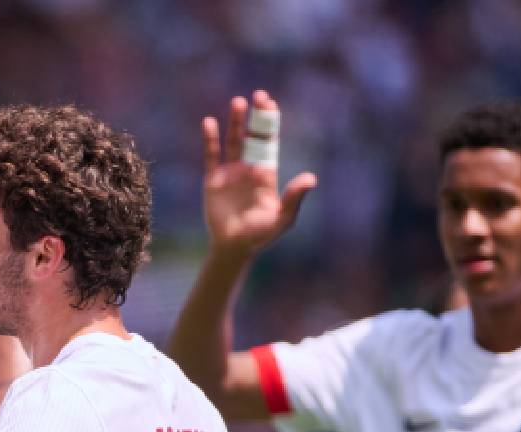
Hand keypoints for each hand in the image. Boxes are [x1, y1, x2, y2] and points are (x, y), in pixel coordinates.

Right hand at [200, 90, 315, 257]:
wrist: (234, 247)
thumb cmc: (262, 234)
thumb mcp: (283, 218)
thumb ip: (294, 197)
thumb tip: (311, 178)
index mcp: (267, 172)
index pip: (270, 141)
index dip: (270, 123)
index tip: (270, 105)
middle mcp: (249, 167)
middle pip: (253, 135)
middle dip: (256, 116)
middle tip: (258, 96)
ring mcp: (230, 172)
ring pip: (233, 141)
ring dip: (236, 122)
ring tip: (238, 103)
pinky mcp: (213, 180)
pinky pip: (211, 155)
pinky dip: (210, 139)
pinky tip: (209, 123)